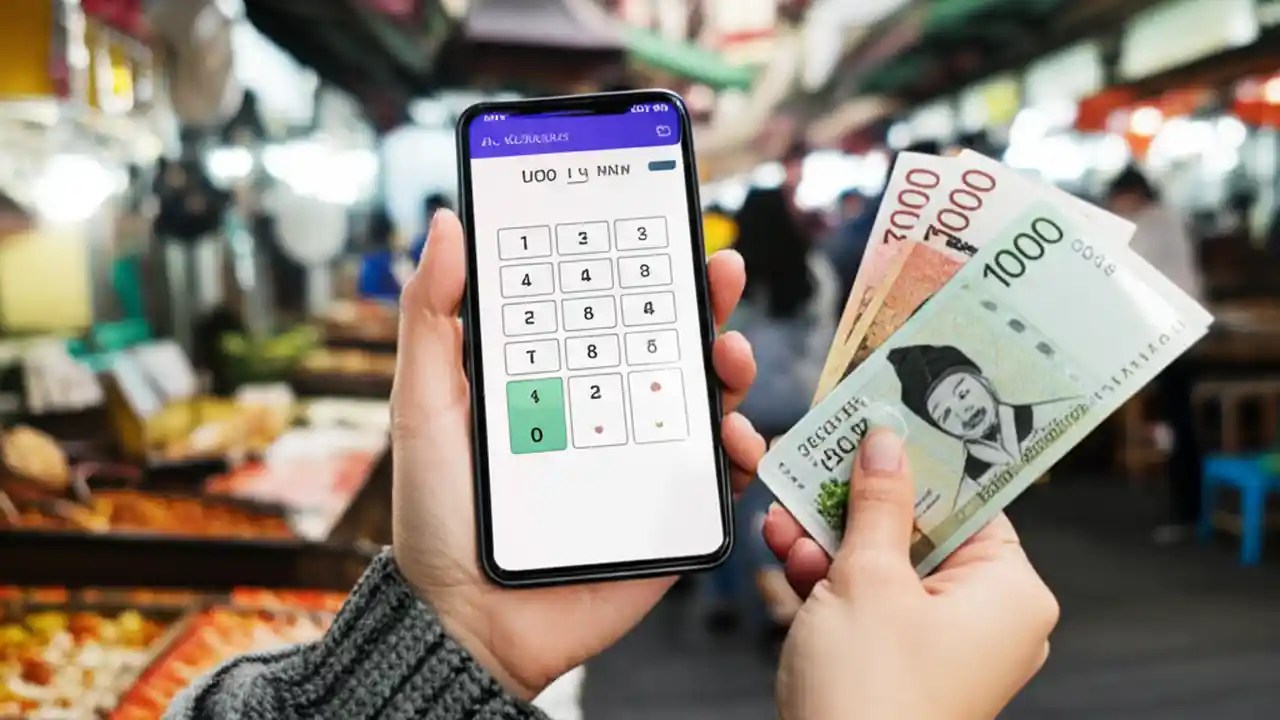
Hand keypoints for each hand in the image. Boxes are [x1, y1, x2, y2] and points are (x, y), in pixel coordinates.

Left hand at [391, 210, 764, 699]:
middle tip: (721, 275)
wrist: (469, 620)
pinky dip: (741, 450)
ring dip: (731, 367)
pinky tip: (733, 438)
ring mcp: (641, 461)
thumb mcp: (424, 404)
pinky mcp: (668, 513)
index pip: (607, 307)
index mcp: (555, 377)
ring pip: (704, 400)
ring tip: (729, 356)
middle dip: (705, 303)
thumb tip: (446, 225)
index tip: (664, 227)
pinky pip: (720, 476)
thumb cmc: (438, 514)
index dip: (639, 266)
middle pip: (668, 343)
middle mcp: (605, 411)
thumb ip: (432, 317)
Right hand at [766, 430, 1058, 719]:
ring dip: (834, 537)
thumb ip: (877, 502)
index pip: (972, 497)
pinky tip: (790, 551)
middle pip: (922, 527)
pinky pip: (873, 600)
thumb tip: (888, 442)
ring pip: (889, 562)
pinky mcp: (903, 660)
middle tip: (826, 460)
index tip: (889, 419)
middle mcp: (989, 616)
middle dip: (862, 500)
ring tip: (791, 511)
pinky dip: (832, 578)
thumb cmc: (874, 700)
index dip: (924, 456)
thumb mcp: (868, 578)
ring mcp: (945, 642)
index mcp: (1010, 590)